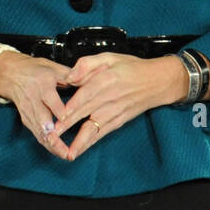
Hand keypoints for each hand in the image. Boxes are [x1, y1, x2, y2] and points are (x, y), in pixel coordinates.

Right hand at [0, 51, 73, 159]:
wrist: (11, 74)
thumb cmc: (35, 70)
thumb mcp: (53, 67)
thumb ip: (72, 75)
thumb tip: (92, 81)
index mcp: (42, 84)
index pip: (50, 99)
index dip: (59, 110)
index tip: (67, 118)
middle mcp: (33, 99)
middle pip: (42, 121)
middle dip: (53, 137)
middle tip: (66, 149)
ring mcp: (28, 111)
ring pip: (39, 131)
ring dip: (51, 145)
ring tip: (65, 155)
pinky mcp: (26, 119)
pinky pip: (36, 133)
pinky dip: (47, 144)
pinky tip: (58, 151)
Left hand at [52, 52, 184, 158]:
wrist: (158, 82)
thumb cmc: (132, 68)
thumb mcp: (109, 57)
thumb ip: (87, 64)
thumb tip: (70, 76)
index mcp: (105, 81)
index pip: (85, 95)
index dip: (72, 107)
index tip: (58, 116)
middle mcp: (109, 98)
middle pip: (85, 114)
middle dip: (67, 127)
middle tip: (52, 137)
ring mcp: (115, 112)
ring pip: (94, 128)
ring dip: (79, 141)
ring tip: (66, 152)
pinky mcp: (119, 121)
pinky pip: (102, 133)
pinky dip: (91, 143)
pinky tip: (79, 150)